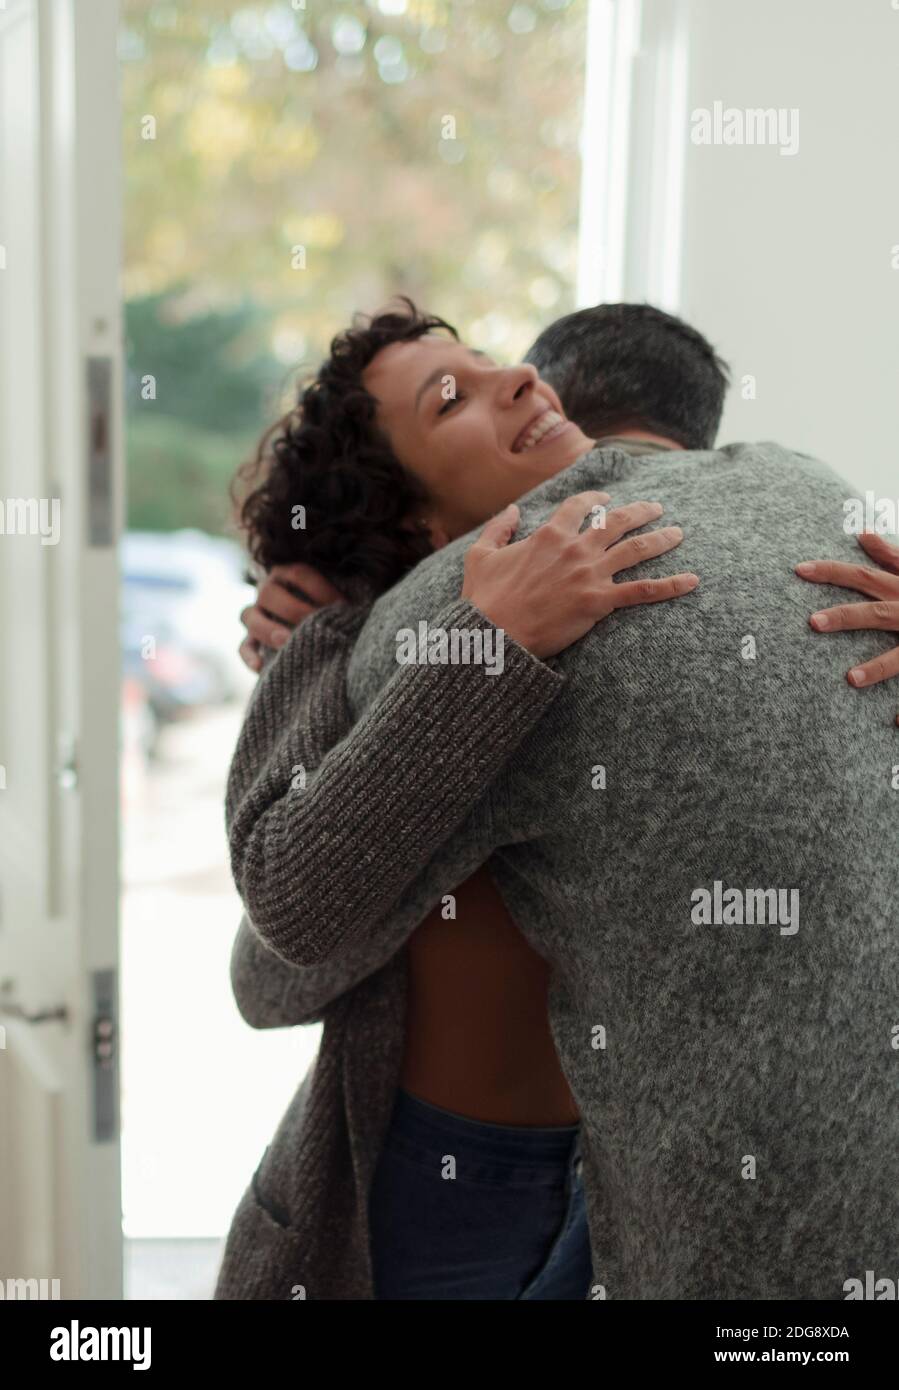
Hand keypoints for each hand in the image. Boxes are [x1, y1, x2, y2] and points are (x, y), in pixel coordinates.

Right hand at [239, 563, 345, 672]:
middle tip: (313, 624)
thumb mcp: (333, 594)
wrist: (311, 624)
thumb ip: (339, 596)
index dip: (321, 589)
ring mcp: (255, 615)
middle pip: (270, 593)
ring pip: (249, 617)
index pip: (300, 574)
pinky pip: (243, 647)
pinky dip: (249, 656)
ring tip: (285, 641)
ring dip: (267, 628)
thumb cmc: (329, 606)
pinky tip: (260, 667)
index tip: (344, 606)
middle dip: (293, 609)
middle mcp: (267, 590)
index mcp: (287, 573)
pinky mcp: (250, 640)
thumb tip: (356, 606)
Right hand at [462, 492, 698, 659]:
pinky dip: (671, 585)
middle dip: (639, 512)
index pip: (579, 507)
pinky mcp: (599, 602)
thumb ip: (498, 529)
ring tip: (678, 534)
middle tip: (656, 508)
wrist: (494, 634)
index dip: (595, 501)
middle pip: (616, 522)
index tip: (605, 500)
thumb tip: (512, 510)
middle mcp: (574, 549)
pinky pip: (643, 591)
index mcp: (548, 535)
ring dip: (660, 539)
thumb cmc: (484, 599)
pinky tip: (692, 580)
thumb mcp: (481, 557)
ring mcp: (589, 574)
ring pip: (635, 549)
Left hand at [795, 532, 898, 723]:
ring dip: (878, 666)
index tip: (798, 569)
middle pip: (875, 613)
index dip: (831, 571)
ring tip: (850, 679)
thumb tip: (861, 533)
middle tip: (812, 622)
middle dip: (846, 616)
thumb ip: (891, 555)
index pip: (862, 575)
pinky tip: (895, 723)